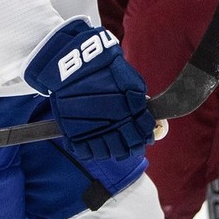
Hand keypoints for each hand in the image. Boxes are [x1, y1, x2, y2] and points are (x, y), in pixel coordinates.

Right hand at [23, 19, 155, 160]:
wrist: (72, 64)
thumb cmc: (103, 69)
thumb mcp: (130, 81)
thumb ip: (138, 102)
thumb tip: (146, 120)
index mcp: (129, 114)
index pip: (142, 137)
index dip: (143, 138)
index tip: (141, 136)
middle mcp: (112, 126)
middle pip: (125, 151)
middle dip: (127, 147)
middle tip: (124, 140)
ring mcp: (92, 131)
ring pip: (106, 154)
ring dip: (109, 151)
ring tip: (107, 141)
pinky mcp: (73, 133)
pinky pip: (85, 153)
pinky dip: (90, 151)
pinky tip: (92, 142)